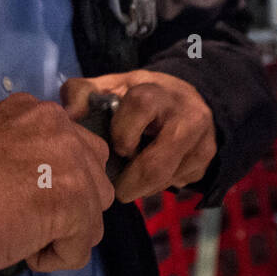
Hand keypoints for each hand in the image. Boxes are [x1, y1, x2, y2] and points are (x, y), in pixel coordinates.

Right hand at [0, 92, 113, 273]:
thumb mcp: (1, 147)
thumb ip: (34, 153)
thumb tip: (54, 186)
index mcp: (42, 112)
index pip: (78, 152)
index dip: (56, 183)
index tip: (22, 194)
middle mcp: (62, 128)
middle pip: (95, 181)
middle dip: (69, 207)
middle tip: (25, 217)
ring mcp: (72, 163)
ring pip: (93, 216)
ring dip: (63, 234)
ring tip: (21, 232)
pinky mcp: (72, 201)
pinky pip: (81, 248)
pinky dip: (52, 259)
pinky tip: (20, 246)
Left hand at [60, 70, 216, 202]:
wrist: (186, 98)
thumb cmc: (139, 96)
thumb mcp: (112, 86)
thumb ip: (84, 93)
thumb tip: (69, 114)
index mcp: (157, 91)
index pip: (140, 106)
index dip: (123, 132)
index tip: (117, 145)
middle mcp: (186, 115)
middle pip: (156, 164)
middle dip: (130, 183)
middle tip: (117, 189)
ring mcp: (202, 140)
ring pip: (166, 180)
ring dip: (143, 187)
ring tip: (131, 179)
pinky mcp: (207, 161)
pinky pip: (178, 183)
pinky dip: (158, 186)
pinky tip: (151, 175)